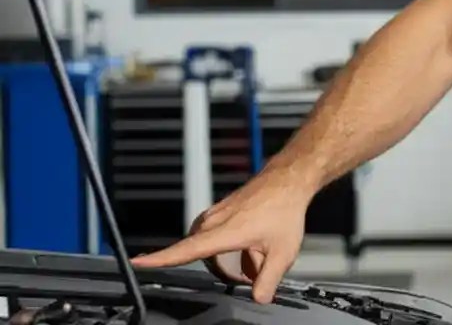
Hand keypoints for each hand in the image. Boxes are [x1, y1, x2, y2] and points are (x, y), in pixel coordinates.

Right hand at [130, 167, 313, 303]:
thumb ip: (268, 279)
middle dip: (223, 271)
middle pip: (202, 257)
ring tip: (256, 259)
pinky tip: (253, 249)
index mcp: (223, 232)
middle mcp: (213, 222)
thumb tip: (259, 298)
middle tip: (246, 276)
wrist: (287, 181)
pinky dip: (231, 248)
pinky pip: (216, 238)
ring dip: (230, 260)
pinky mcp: (219, 212)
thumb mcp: (282, 251)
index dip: (159, 260)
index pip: (184, 250)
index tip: (137, 264)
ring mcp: (215, 215)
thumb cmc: (283, 208)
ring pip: (211, 249)